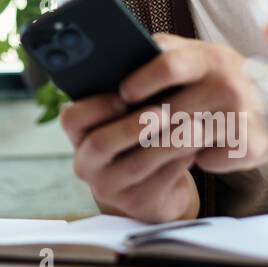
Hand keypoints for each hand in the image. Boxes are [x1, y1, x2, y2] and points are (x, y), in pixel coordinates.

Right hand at [60, 91, 199, 221]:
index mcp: (79, 135)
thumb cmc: (142, 136)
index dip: (96, 106)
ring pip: (136, 164)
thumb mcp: (127, 117)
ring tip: (193, 125)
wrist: (157, 183)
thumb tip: (146, 62)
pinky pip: (159, 182)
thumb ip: (128, 98)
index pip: (71, 118)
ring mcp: (110, 188)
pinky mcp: (137, 205)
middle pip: (100, 144)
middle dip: (133, 126)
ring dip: (166, 143)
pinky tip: (195, 147)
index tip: (125, 95)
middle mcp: (86, 164)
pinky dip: (179, 162)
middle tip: (163, 112)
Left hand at [118, 34, 267, 173]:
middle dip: (143, 123)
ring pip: (183, 140)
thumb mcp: (199, 54)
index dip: (142, 81)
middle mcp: (228, 86)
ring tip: (150, 142)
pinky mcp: (250, 147)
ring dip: (164, 144)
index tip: (124, 93)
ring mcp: (241, 119)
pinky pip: (206, 161)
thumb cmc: (221, 76)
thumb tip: (121, 56)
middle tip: (123, 130)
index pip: (169, 66)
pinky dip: (198, 159)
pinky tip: (196, 152)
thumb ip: (166, 52)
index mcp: (210, 58)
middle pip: (170, 111)